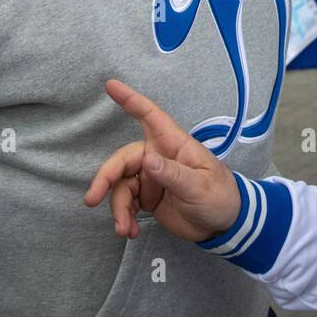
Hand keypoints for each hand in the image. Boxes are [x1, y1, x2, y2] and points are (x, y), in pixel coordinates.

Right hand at [85, 80, 241, 242]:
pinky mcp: (148, 196)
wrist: (224, 225)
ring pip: (121, 186)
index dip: (131, 100)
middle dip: (106, 178)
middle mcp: (158, 157)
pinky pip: (127, 202)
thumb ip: (173, 174)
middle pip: (123, 160)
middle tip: (92, 199)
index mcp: (174, 145)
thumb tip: (148, 161)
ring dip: (118, 208)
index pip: (150, 117)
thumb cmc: (219, 197)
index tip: (111, 85)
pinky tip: (130, 231)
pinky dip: (124, 217)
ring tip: (123, 229)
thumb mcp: (200, 187)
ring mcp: (152, 177)